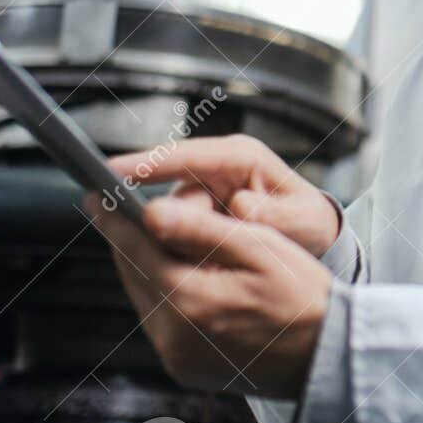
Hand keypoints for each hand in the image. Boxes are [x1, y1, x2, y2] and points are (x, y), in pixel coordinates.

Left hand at [87, 192, 331, 398]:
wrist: (325, 355)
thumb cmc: (302, 297)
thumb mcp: (259, 248)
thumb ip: (202, 230)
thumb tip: (151, 212)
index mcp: (191, 300)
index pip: (136, 249)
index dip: (114, 220)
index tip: (97, 196)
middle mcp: (174, 335)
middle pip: (134, 274)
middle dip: (135, 241)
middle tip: (141, 214)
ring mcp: (176, 356)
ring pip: (145, 298)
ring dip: (152, 269)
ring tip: (178, 246)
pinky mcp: (183, 368)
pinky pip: (161, 322)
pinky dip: (168, 296)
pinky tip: (192, 281)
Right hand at [107, 135, 340, 257]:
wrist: (312, 234)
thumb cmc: (307, 221)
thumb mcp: (301, 219)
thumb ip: (273, 215)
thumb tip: (241, 206)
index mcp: (240, 158)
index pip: (185, 156)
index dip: (147, 164)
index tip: (111, 172)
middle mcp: (214, 169)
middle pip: (172, 198)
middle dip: (173, 229)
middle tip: (201, 257)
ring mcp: (201, 190)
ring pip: (170, 219)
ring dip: (181, 244)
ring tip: (214, 264)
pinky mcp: (194, 211)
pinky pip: (175, 229)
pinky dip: (181, 248)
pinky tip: (199, 266)